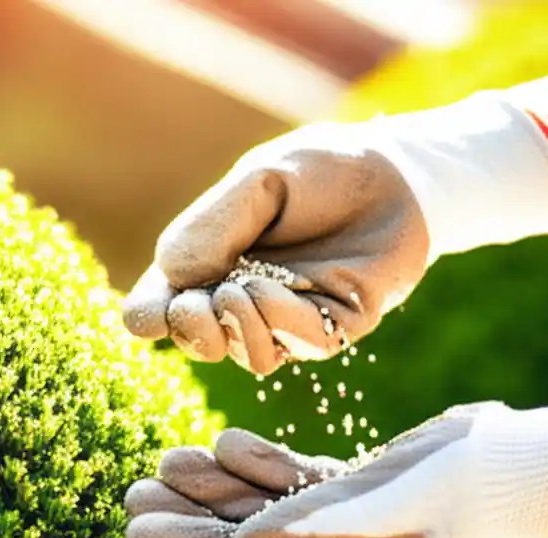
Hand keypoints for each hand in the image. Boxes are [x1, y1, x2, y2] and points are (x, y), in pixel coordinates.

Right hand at [122, 92, 547, 374]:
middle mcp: (240, 298)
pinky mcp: (334, 328)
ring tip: (250, 288)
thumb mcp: (258, 181)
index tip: (159, 306)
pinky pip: (296, 347)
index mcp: (207, 262)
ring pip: (244, 356)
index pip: (155, 309)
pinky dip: (281, 322)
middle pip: (194, 342)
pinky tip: (285, 289)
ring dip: (238, 326)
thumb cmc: (321, 171)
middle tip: (207, 300)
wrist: (399, 175)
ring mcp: (287, 319)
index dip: (149, 317)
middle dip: (192, 329)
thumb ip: (210, 226)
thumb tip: (174, 279)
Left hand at [125, 377, 547, 537]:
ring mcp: (345, 523)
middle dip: (186, 516)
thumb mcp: (385, 503)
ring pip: (262, 507)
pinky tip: (225, 443)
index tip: (135, 531)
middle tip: (129, 493)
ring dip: (215, 485)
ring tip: (165, 459)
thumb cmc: (462, 485)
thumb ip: (312, 527)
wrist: (522, 460)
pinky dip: (259, 465)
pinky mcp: (355, 490)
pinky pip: (292, 482)